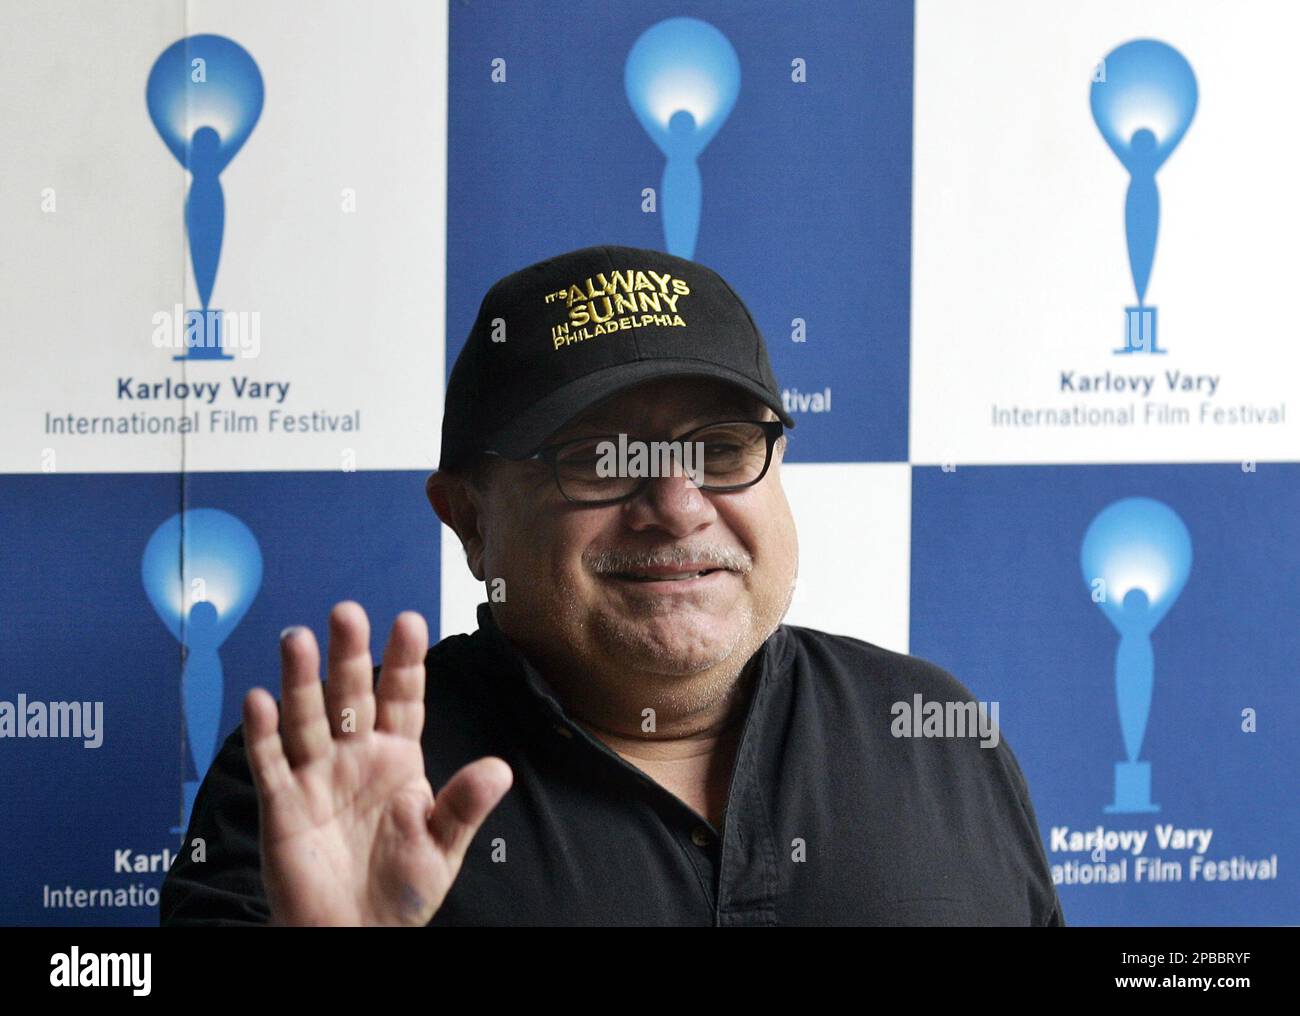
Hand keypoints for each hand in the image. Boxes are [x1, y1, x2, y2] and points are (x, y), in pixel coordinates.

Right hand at [241, 601, 511, 925]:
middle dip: (348, 655)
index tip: (410, 620)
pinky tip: (259, 700)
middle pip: (350, 697)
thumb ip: (465, 806)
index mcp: (398, 759)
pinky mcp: (283, 806)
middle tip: (347, 612)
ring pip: (306, 719)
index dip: (405, 661)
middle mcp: (355, 757)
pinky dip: (263, 734)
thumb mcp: (442, 847)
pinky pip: (271, 764)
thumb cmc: (402, 891)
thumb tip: (500, 769)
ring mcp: (316, 777)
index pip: (402, 699)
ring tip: (297, 640)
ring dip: (300, 681)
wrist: (356, 936)